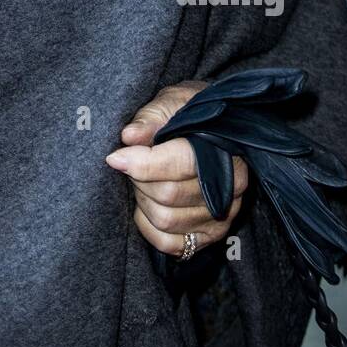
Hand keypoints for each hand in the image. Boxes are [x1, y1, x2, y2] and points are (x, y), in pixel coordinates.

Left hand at [105, 80, 249, 257]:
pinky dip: (149, 228)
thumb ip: (150, 118)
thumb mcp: (171, 102)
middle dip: (139, 180)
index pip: (179, 163)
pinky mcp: (212, 234)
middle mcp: (232, 185)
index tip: (113, 157)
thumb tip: (128, 137)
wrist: (213, 127)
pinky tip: (146, 206)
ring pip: (166, 220)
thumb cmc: (188, 112)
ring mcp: (224, 213)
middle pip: (168, 195)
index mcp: (223, 147)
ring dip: (143, 202)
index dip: (142, 163)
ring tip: (142, 181)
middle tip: (132, 163)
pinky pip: (171, 244)